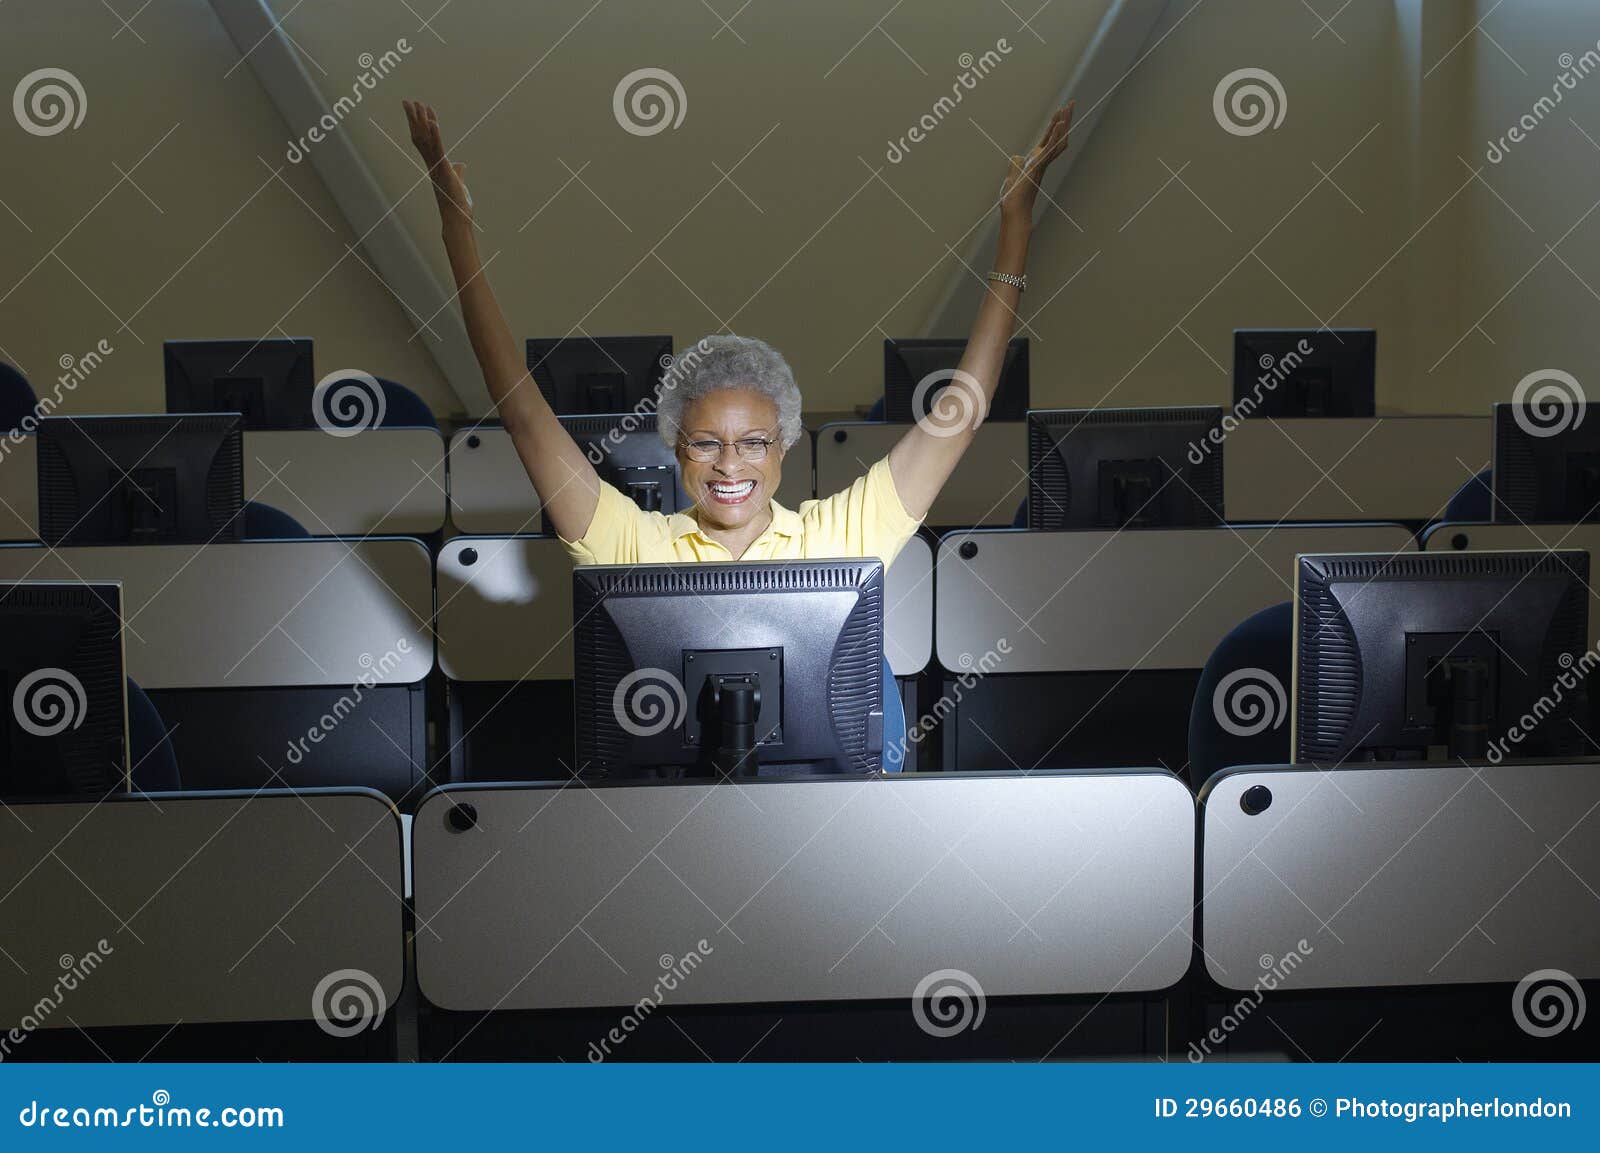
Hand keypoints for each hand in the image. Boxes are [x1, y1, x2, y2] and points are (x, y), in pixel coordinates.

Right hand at [404, 99, 473, 227]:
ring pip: (427, 140)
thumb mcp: (459, 182)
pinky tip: (433, 122)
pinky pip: (438, 150)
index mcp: (435, 165)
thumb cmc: (457, 204)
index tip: (421, 109)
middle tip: (408, 101)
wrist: (457, 219)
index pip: (426, 140)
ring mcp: (436, 167)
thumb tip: (461, 165)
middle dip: (414, 118)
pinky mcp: (444, 170)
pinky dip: (436, 136)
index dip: (423, 124)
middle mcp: (432, 164)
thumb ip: (458, 171)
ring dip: (422, 121)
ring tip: (419, 105)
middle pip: (420, 137)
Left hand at [999, 101, 1072, 226]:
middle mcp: (1043, 160)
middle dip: (1065, 119)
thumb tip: (1016, 156)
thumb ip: (1016, 164)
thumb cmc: (1014, 198)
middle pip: (1056, 136)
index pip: (1049, 138)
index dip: (1055, 124)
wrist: (1014, 211)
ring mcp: (1042, 163)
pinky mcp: (1037, 167)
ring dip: (1063, 123)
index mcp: (1037, 160)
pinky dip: (1055, 136)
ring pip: (1056, 140)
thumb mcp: (1013, 175)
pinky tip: (1060, 124)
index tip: (1061, 110)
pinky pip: (1049, 149)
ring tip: (1069, 107)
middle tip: (1072, 103)